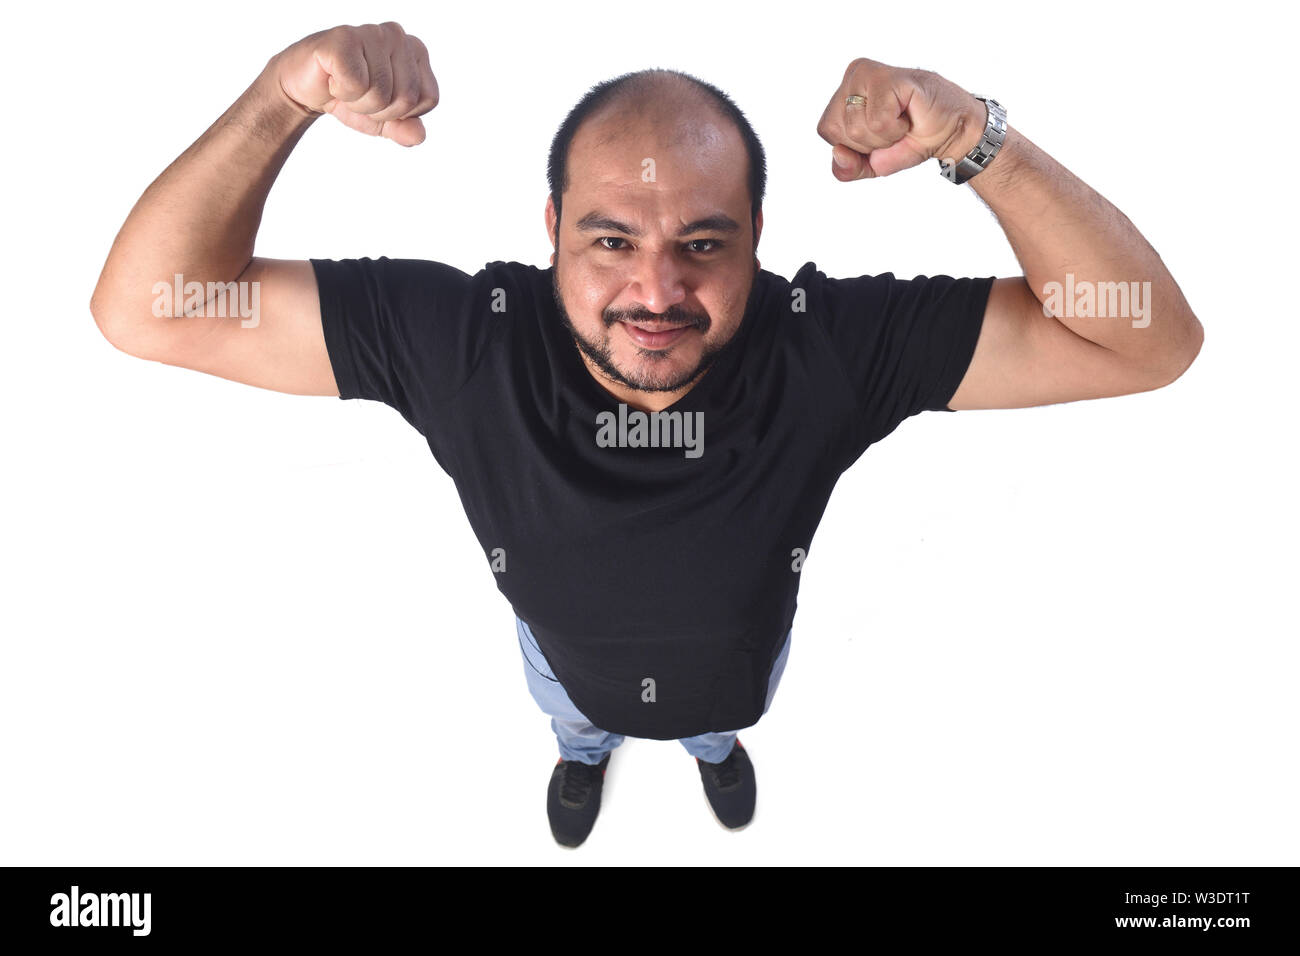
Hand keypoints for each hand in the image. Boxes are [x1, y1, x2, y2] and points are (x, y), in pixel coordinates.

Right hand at [271, 22, 438, 145]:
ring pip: (381, 93)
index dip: (402, 113)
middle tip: (359, 94)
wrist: (305, 88)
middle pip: (406, 98)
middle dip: (379, 110)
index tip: (380, 100)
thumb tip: (418, 136)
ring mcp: (371, 32)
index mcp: (416, 51)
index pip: (429, 98)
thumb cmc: (350, 98)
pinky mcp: (344, 38)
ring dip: (358, 103)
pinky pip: (356, 84)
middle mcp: (397, 35)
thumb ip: (405, 129)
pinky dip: (342, 92)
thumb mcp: (383, 121)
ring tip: (345, 86)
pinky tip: (332, 78)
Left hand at [816, 58, 983, 179]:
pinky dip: (896, 129)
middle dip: (869, 143)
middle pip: (840, 131)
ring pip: (857, 128)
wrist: (950, 132)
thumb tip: (838, 152)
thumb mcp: (871, 163)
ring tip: (902, 121)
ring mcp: (869, 73)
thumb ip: (846, 168)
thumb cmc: (910, 140)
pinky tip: (908, 114)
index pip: (827, 132)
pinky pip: (878, 121)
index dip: (855, 146)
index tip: (879, 134)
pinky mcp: (889, 77)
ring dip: (885, 136)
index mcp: (843, 93)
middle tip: (894, 128)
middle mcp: (853, 76)